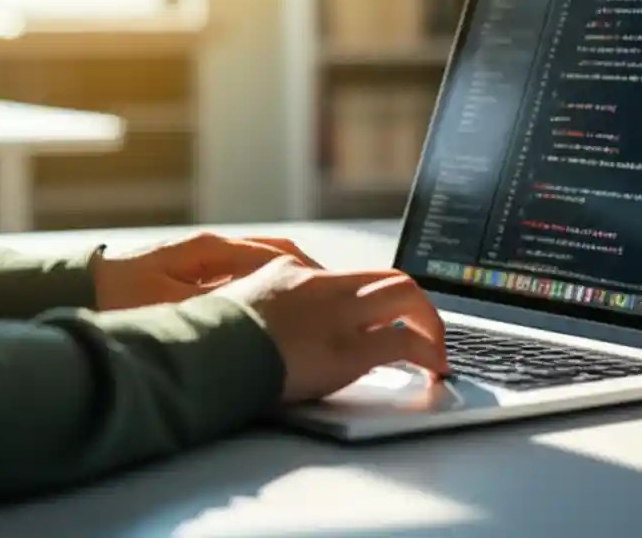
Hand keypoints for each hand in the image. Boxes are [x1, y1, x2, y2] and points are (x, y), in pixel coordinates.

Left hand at [91, 232, 321, 310]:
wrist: (81, 288)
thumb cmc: (120, 300)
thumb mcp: (170, 308)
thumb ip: (219, 305)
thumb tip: (260, 304)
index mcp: (212, 249)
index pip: (277, 255)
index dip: (310, 273)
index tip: (336, 292)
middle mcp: (214, 247)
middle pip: (279, 253)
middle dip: (312, 274)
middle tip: (338, 299)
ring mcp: (209, 257)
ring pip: (266, 261)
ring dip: (295, 279)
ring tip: (319, 304)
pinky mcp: (200, 270)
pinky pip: (249, 272)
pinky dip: (273, 284)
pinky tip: (282, 307)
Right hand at [215, 255, 449, 401]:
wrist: (204, 353)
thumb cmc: (208, 341)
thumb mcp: (232, 310)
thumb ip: (258, 310)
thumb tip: (266, 331)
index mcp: (292, 272)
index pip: (348, 277)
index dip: (373, 301)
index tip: (382, 319)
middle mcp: (323, 285)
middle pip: (390, 277)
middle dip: (416, 303)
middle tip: (425, 328)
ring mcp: (338, 314)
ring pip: (407, 297)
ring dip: (431, 324)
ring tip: (437, 351)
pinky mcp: (348, 349)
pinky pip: (406, 343)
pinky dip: (428, 354)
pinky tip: (434, 370)